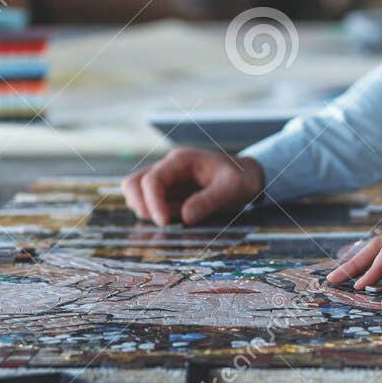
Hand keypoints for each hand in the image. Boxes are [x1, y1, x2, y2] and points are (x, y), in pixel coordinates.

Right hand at [119, 148, 265, 225]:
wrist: (248, 177)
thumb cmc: (241, 179)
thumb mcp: (232, 189)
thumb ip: (209, 201)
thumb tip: (185, 217)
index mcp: (182, 160)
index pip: (152, 179)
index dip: (152, 202)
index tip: (164, 222)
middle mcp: (169, 167)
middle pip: (133, 183)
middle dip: (142, 205)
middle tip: (163, 222)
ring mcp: (166, 180)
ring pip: (135, 193)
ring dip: (145, 210)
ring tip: (170, 220)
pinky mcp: (168, 193)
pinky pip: (148, 203)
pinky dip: (153, 213)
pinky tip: (173, 220)